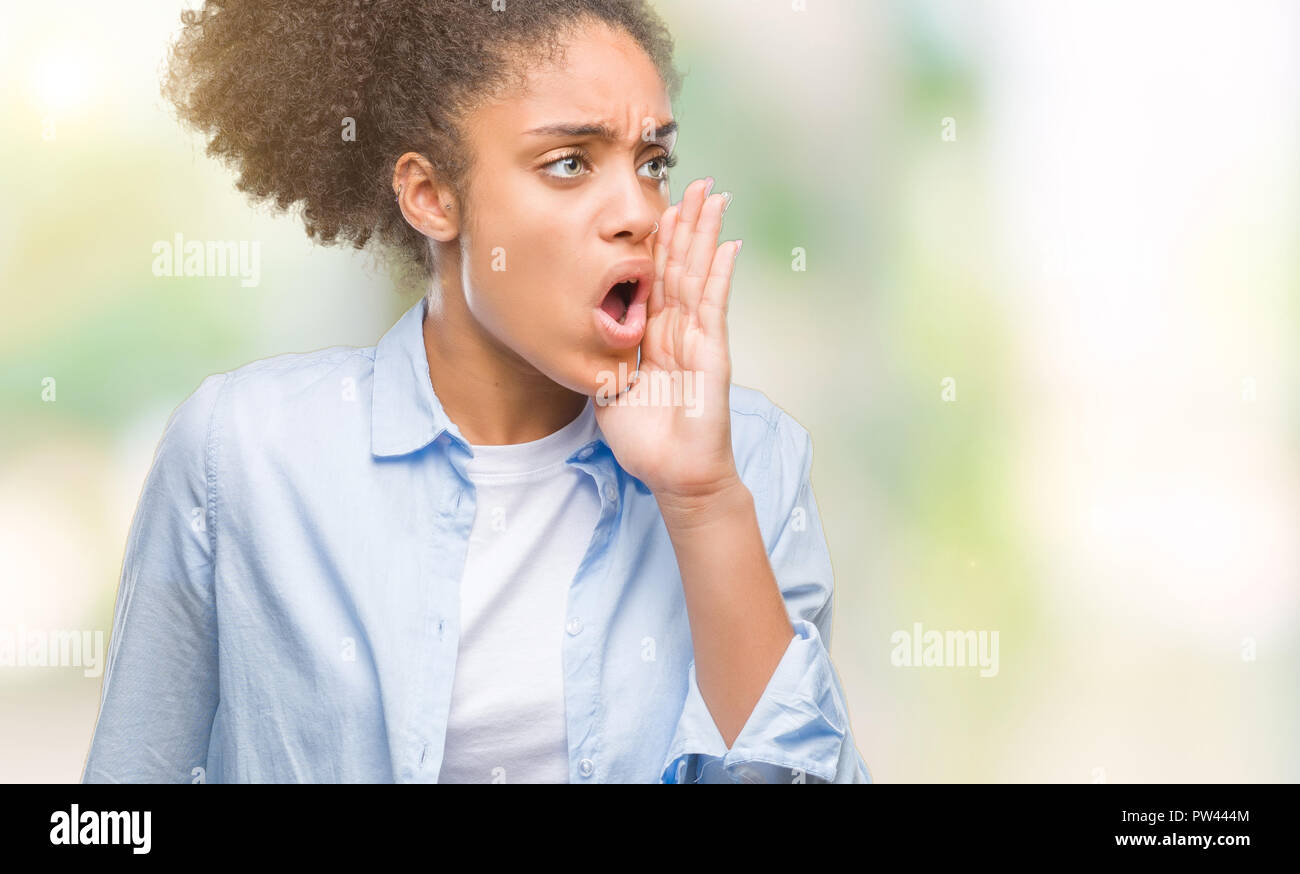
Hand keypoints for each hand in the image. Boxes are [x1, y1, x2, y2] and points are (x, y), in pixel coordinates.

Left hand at [594, 176, 743, 500]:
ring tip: (714, 194)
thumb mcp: (608, 389)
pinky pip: (714, 305)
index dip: (654, 240)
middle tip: (693, 181)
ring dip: (705, 233)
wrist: (674, 474)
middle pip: (680, 264)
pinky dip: (721, 273)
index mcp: (650, 334)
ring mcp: (697, 337)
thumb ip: (602, 358)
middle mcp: (676, 329)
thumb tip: (581, 333)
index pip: (652, 276)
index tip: (656, 204)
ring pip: (699, 274)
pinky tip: (728, 243)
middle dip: (686, 222)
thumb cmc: (644, 439)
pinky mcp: (711, 351)